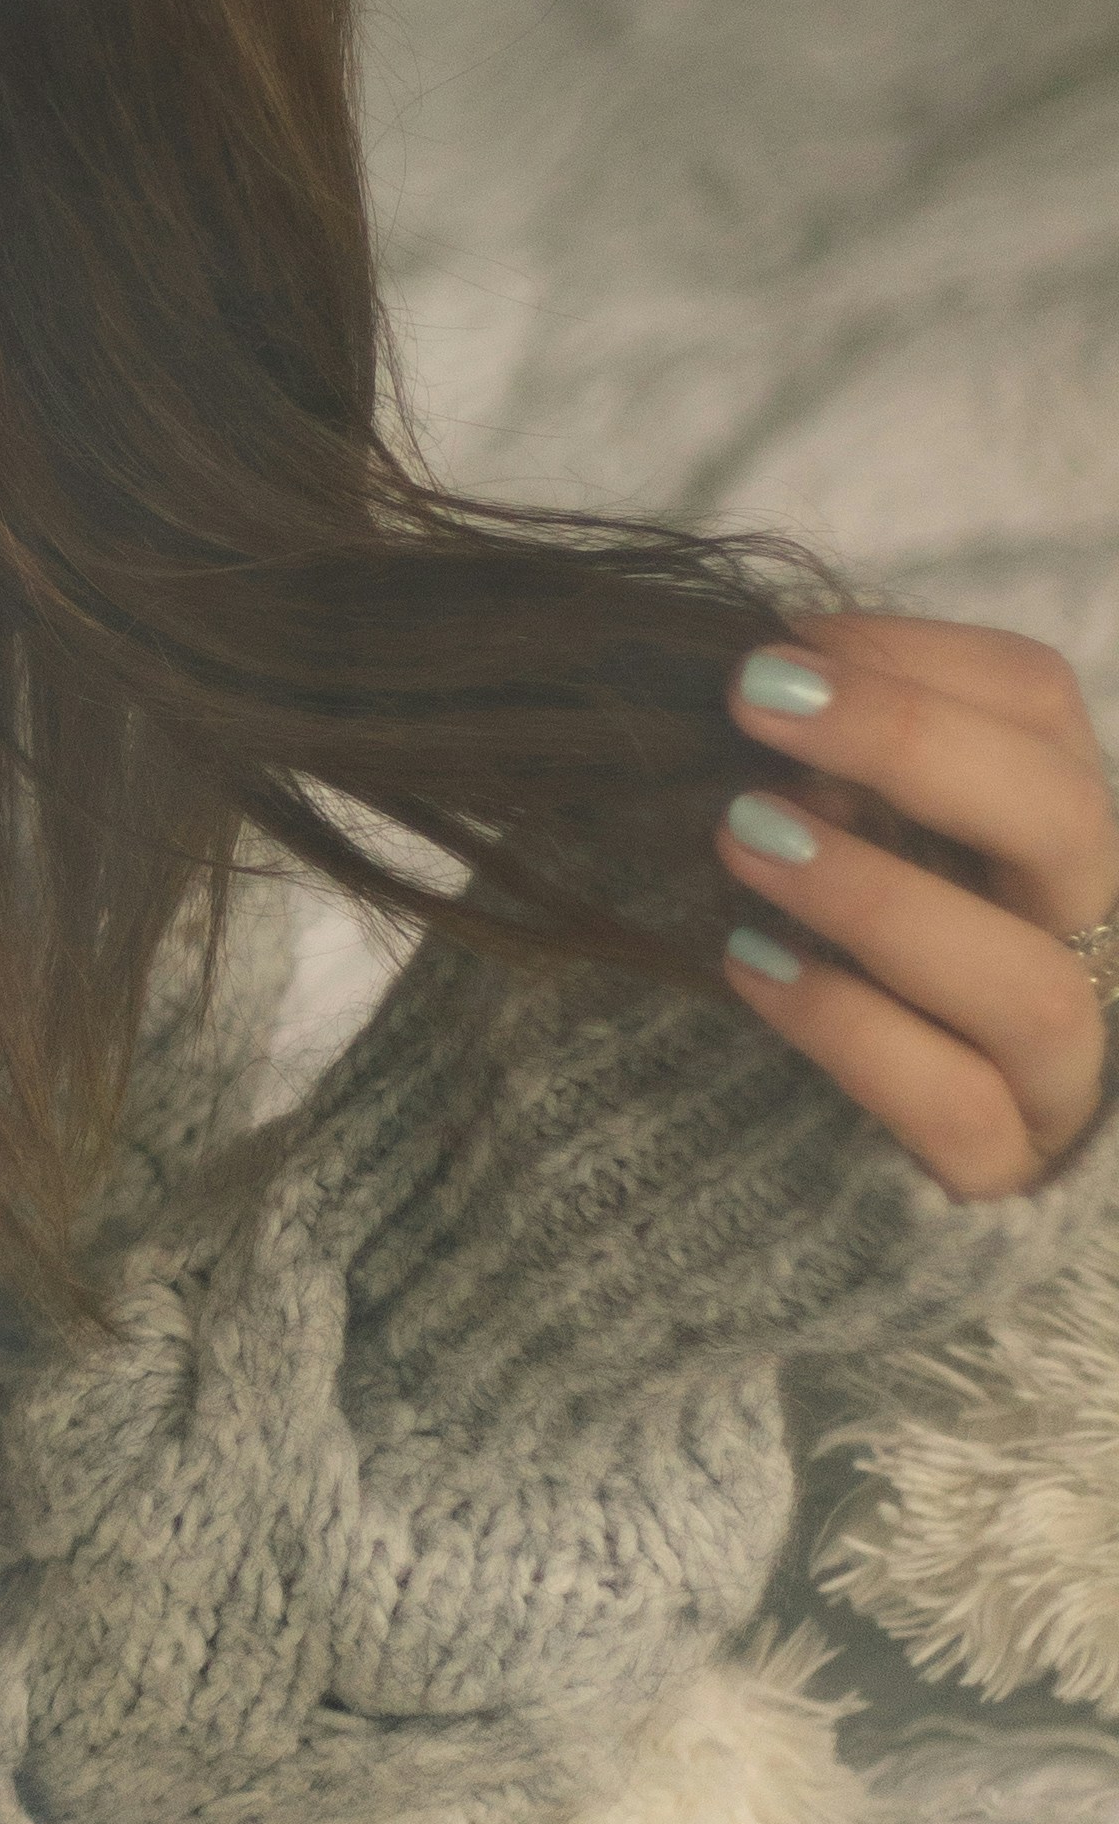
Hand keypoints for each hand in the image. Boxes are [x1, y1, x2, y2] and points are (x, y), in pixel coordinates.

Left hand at [717, 611, 1118, 1194]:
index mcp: (1048, 832)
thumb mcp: (827, 838)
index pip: (1038, 703)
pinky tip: (749, 966)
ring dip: (879, 897)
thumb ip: (818, 772)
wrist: (802, 1168)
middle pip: (1069, 818)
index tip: (773, 647)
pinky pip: (958, 1111)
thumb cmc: (814, 954)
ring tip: (739, 839)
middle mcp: (1083, 937)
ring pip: (1031, 986)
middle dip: (911, 743)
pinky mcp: (1002, 1176)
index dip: (909, 656)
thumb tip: (758, 690)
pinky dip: (850, 1030)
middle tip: (752, 699)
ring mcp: (1058, 1070)